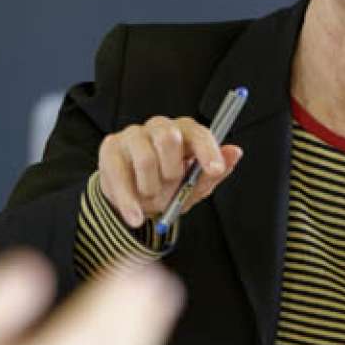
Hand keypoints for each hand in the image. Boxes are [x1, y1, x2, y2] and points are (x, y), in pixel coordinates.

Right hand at [97, 116, 244, 227]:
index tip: (214, 169)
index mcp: (183, 132)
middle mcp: (158, 127)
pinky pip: (120, 174)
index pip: (197, 132)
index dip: (208, 150)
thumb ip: (212, 172)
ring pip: (145, 159)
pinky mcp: (110, 148)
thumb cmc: (167, 188)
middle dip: (173, 169)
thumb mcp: (193, 187)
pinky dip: (129, 201)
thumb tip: (234, 151)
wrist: (134, 203)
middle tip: (171, 184)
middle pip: (169, 136)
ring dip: (150, 187)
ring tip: (150, 195)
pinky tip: (135, 216)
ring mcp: (133, 136)